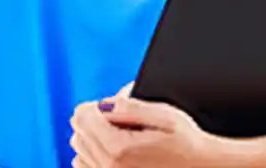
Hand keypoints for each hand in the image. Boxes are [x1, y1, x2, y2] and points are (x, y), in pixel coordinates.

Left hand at [70, 90, 229, 167]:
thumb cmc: (188, 144)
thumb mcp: (166, 117)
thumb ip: (130, 107)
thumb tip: (103, 103)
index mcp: (119, 148)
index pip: (81, 116)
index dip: (95, 105)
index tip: (112, 107)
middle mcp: (109, 167)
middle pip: (78, 132)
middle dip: (94, 120)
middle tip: (119, 120)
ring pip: (78, 150)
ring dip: (92, 138)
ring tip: (118, 136)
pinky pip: (83, 166)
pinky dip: (92, 156)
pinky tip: (111, 152)